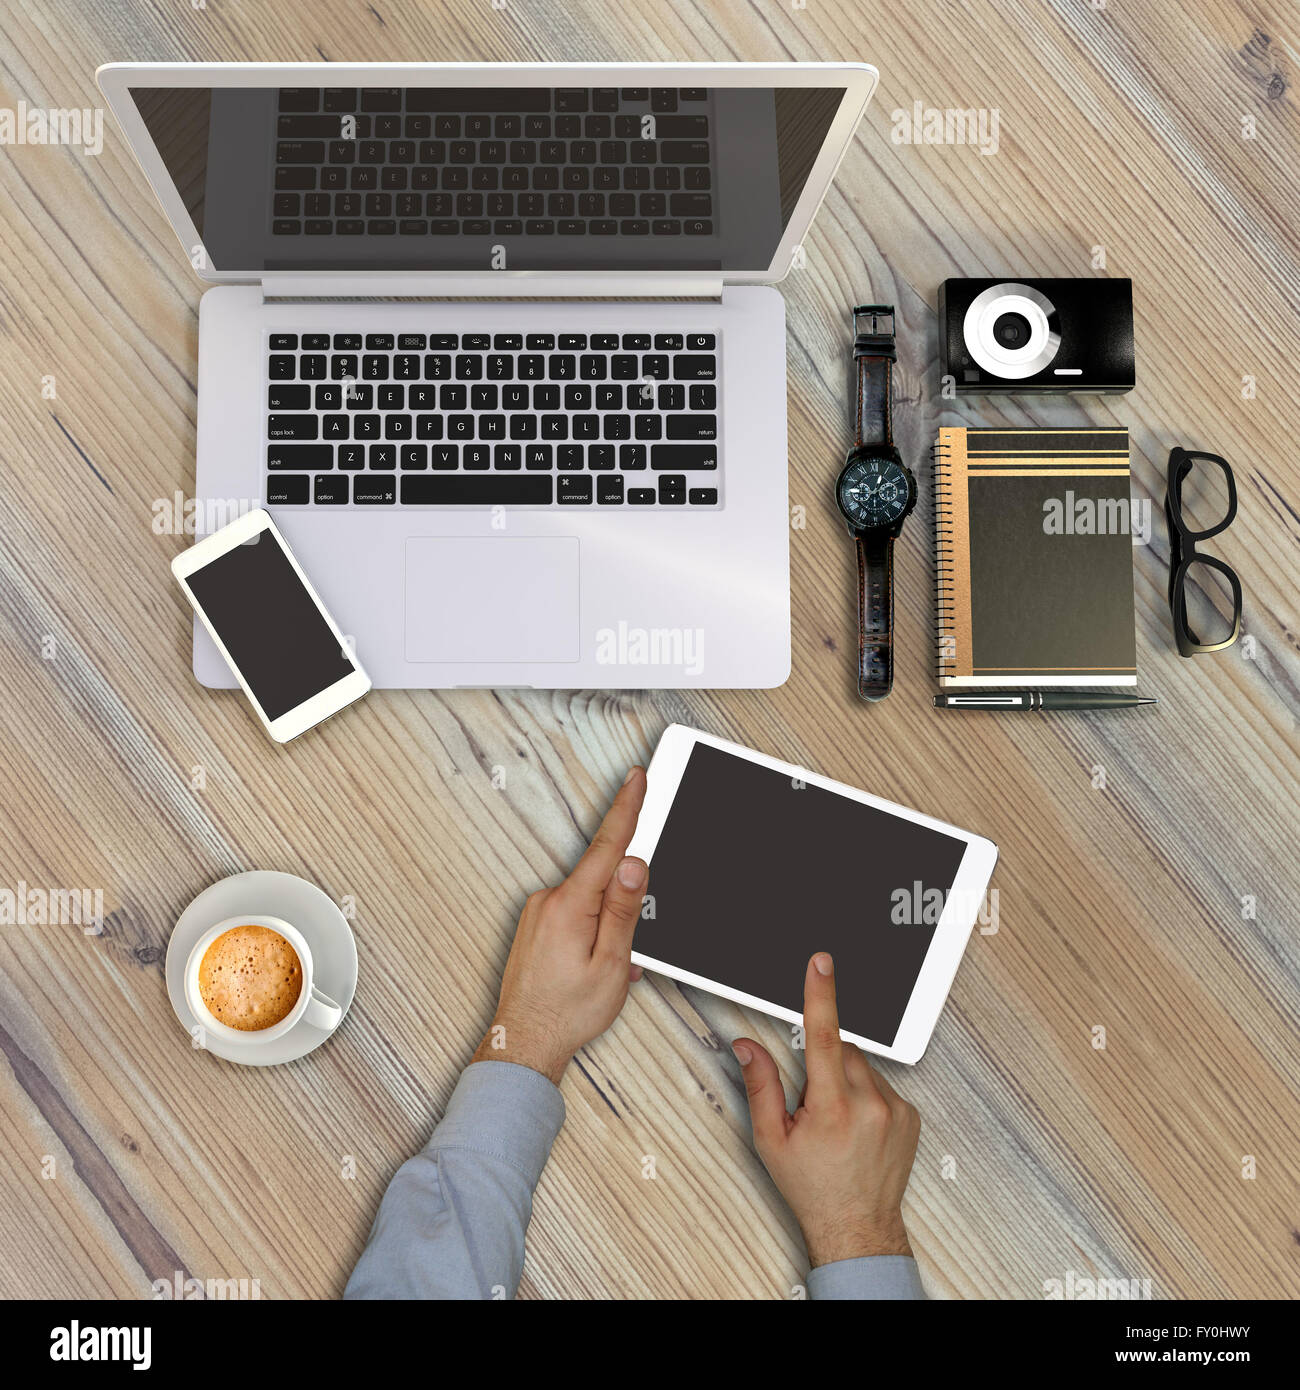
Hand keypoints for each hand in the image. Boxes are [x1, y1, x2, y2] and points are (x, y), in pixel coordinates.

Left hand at [472, 767, 648, 1084]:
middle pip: (601, 877)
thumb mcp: (611, 962)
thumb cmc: (566, 1012)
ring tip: (605, 968)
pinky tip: (591, 964)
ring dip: (607, 925)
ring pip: (590, 900)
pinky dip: (592, 932)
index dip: (627, 807)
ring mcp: (538, 912)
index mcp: (569, 905)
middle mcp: (547, 901)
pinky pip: (575, 914)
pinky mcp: (535, 924)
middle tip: (625, 947)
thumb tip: (632, 863)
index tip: (638, 777)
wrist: (523, 1043)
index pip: (607, 845)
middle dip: (623, 903)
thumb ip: (623, 908)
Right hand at [733, 953, 920, 1265]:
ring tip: (838, 1118)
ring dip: (847, 1078)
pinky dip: (867, 1094)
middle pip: (843, 1049)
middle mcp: (868, 1104)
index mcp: (831, 1107)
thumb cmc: (812, 1187)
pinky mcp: (911, 1116)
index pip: (823, 1035)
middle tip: (814, 1101)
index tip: (822, 963)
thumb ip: (760, 1086)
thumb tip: (748, 1047)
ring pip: (864, 1066)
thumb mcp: (771, 1141)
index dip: (821, 994)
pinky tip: (858, 1124)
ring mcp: (894, 1110)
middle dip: (825, 1063)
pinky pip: (883, 1084)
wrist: (857, 1226)